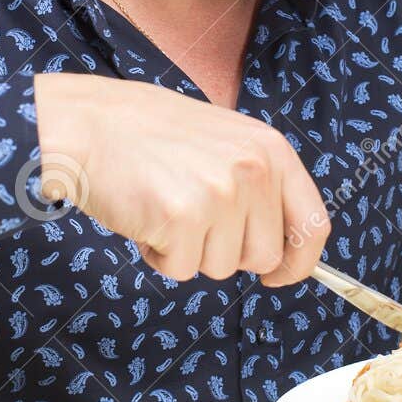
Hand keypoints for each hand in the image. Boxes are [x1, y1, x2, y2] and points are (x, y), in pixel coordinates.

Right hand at [33, 72, 328, 283]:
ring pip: (222, 267)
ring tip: (164, 208)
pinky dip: (160, 256)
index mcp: (270, 149)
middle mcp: (253, 170)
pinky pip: (182, 270)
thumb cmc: (148, 135)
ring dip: (190, 251)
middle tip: (192, 220)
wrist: (88, 126)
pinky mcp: (184, 218)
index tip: (280, 275)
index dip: (299, 261)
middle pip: (264, 256)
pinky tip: (146, 217)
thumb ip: (258, 183)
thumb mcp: (223, 140)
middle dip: (227, 252)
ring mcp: (220, 194)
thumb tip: (283, 245)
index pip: (313, 224)